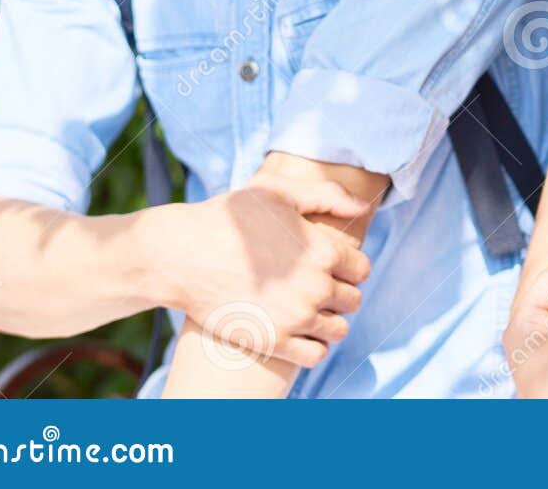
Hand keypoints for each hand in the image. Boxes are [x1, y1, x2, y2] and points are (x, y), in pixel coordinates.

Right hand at [152, 174, 373, 368]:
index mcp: (322, 250)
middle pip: (353, 300)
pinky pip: (315, 355)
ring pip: (338, 329)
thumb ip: (328, 196)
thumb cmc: (229, 219)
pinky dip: (313, 346)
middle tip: (316, 287)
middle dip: (339, 293)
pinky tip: (299, 333)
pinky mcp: (273, 341)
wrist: (182, 255)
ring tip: (308, 310)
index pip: (361, 269)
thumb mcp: (279, 192)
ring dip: (329, 321)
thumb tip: (365, 208)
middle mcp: (315, 286)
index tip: (331, 266)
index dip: (349, 267)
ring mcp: (295, 317)